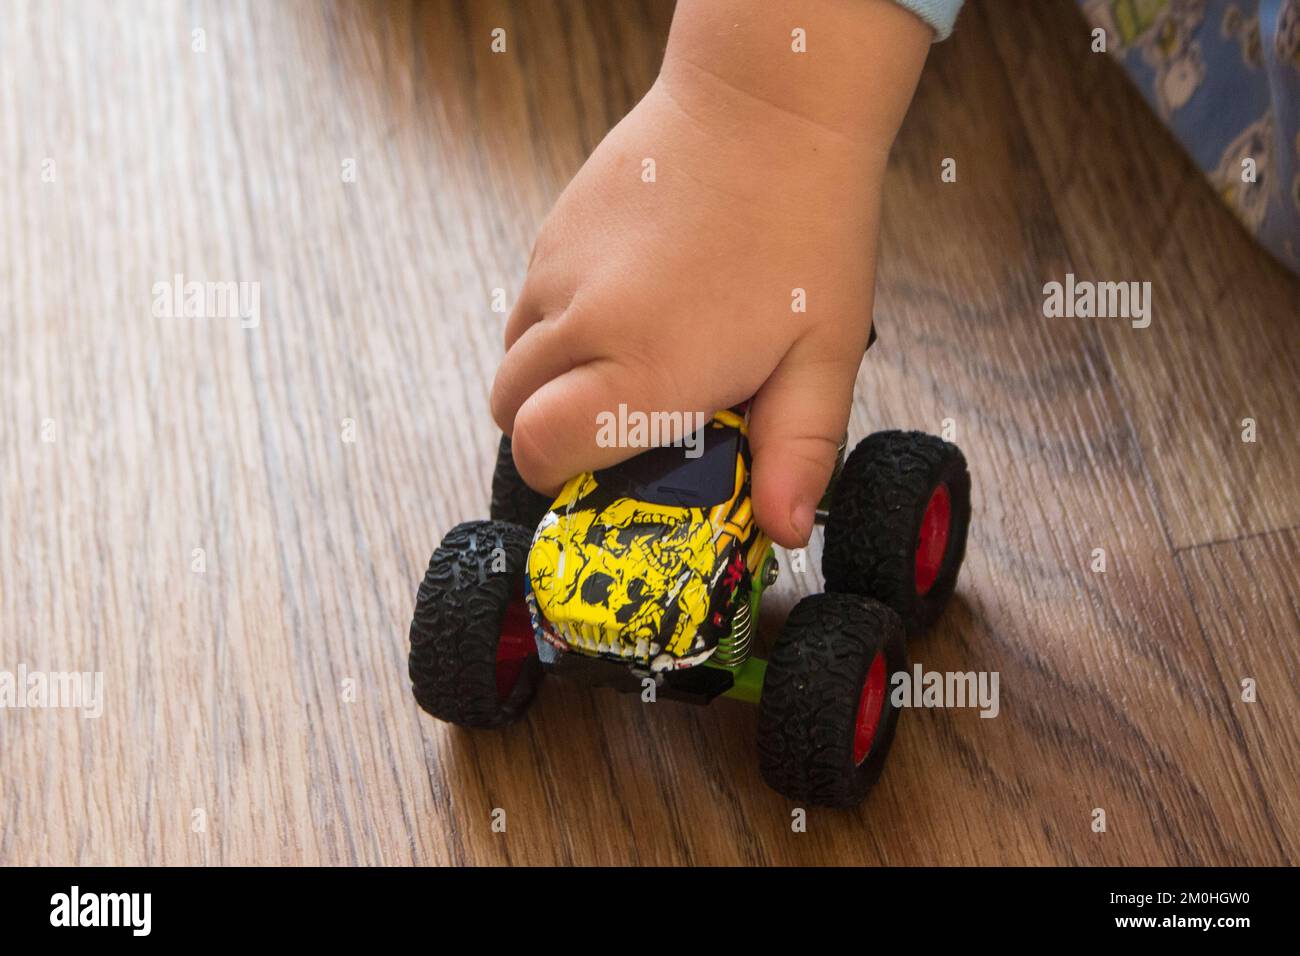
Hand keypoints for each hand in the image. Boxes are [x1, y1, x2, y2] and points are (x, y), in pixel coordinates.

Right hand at [490, 0, 930, 547]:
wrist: (769, 106)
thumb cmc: (806, 228)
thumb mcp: (822, 354)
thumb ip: (797, 452)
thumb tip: (786, 531)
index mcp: (646, 367)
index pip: (540, 455)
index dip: (562, 479)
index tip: (612, 475)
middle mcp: (584, 322)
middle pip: (510, 414)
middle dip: (551, 435)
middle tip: (624, 426)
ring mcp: (558, 271)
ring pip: (511, 359)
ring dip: (552, 381)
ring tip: (629, 363)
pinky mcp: (551, 232)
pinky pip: (526, 306)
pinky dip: (556, 329)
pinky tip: (626, 310)